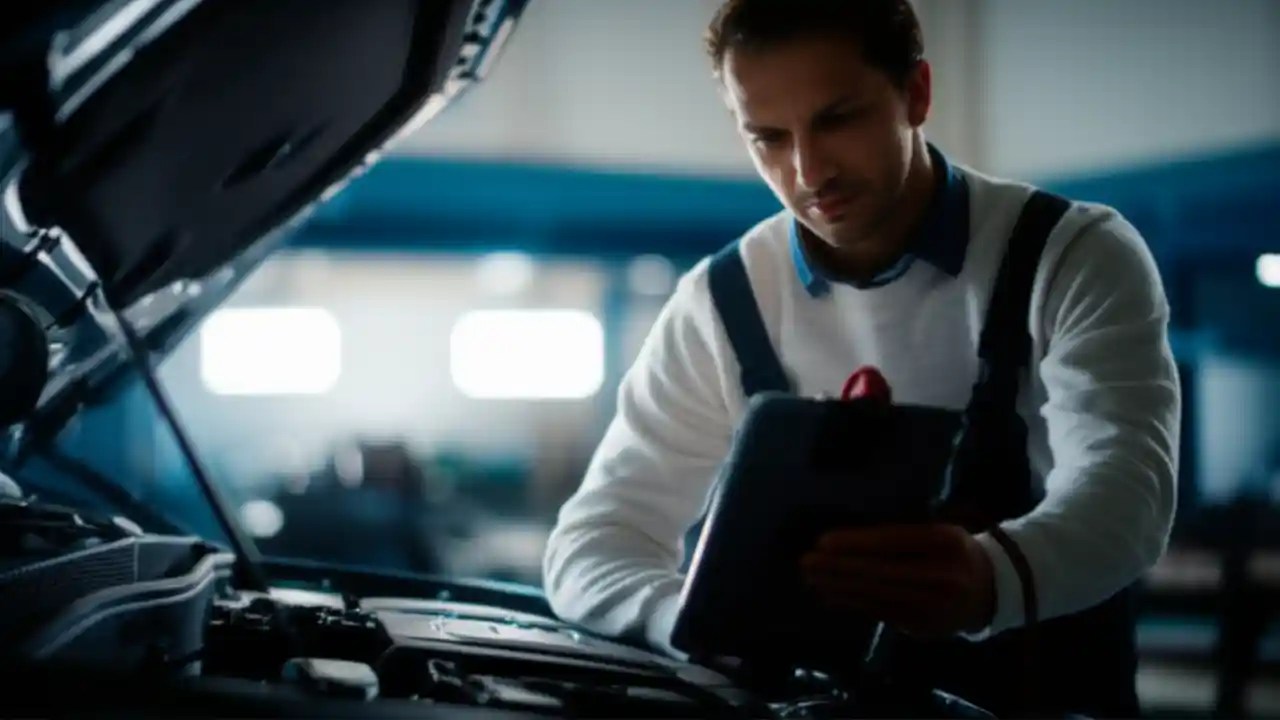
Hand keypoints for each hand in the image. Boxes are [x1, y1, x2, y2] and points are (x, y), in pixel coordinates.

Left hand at [799, 523, 994, 637]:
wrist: (994, 590)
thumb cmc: (956, 552)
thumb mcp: (941, 532)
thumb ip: (905, 535)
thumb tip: (850, 539)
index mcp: (947, 542)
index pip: (893, 542)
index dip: (856, 543)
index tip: (822, 541)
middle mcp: (943, 576)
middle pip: (881, 571)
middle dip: (839, 567)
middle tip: (806, 561)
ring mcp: (934, 606)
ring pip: (877, 595)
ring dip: (838, 587)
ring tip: (811, 577)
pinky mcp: (924, 627)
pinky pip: (881, 612)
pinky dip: (852, 603)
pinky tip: (830, 594)